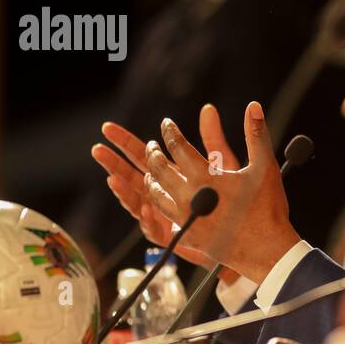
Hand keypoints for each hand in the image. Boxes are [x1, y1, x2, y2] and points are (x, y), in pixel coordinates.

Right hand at [91, 104, 242, 274]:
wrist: (247, 233)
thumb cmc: (235, 200)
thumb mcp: (223, 165)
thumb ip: (213, 139)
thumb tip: (208, 108)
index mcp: (172, 174)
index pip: (142, 154)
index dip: (124, 141)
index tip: (107, 128)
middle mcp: (163, 193)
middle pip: (131, 176)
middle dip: (113, 162)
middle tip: (97, 148)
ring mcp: (164, 214)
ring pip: (136, 202)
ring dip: (124, 191)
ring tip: (113, 179)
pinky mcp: (171, 235)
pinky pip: (153, 230)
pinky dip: (147, 221)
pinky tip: (145, 211)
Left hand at [120, 101, 296, 282]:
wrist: (266, 250)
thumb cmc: (267, 207)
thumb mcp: (264, 166)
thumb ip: (256, 134)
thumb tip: (253, 106)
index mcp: (206, 177)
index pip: (178, 146)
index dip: (170, 132)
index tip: (166, 123)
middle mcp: (190, 196)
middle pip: (159, 169)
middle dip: (152, 153)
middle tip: (151, 145)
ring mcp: (186, 218)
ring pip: (155, 193)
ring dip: (150, 178)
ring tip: (150, 171)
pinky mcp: (187, 235)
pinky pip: (161, 216)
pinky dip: (156, 202)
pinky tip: (160, 199)